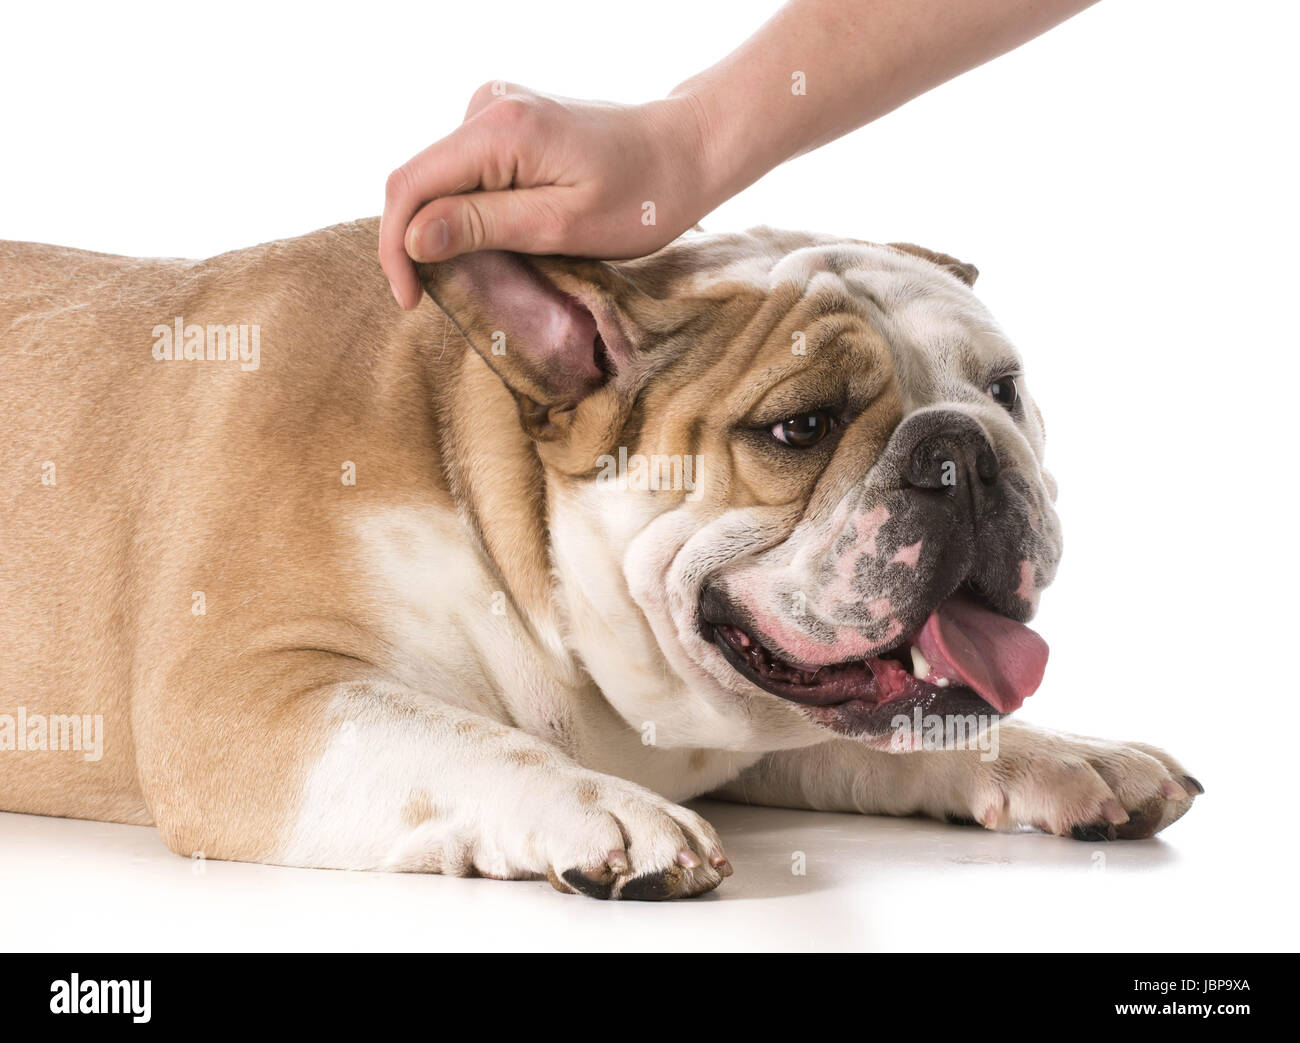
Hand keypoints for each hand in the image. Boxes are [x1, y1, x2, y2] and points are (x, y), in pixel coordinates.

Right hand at [379, 83, 715, 309]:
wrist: (687, 149)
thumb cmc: (640, 195)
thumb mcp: (561, 226)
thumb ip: (483, 227)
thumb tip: (413, 238)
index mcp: (499, 128)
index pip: (410, 185)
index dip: (397, 247)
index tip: (411, 300)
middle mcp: (488, 104)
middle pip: (418, 180)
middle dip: (417, 242)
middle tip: (436, 298)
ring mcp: (497, 107)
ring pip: (440, 179)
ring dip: (443, 229)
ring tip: (476, 273)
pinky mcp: (508, 120)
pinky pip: (465, 172)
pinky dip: (467, 211)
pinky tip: (495, 241)